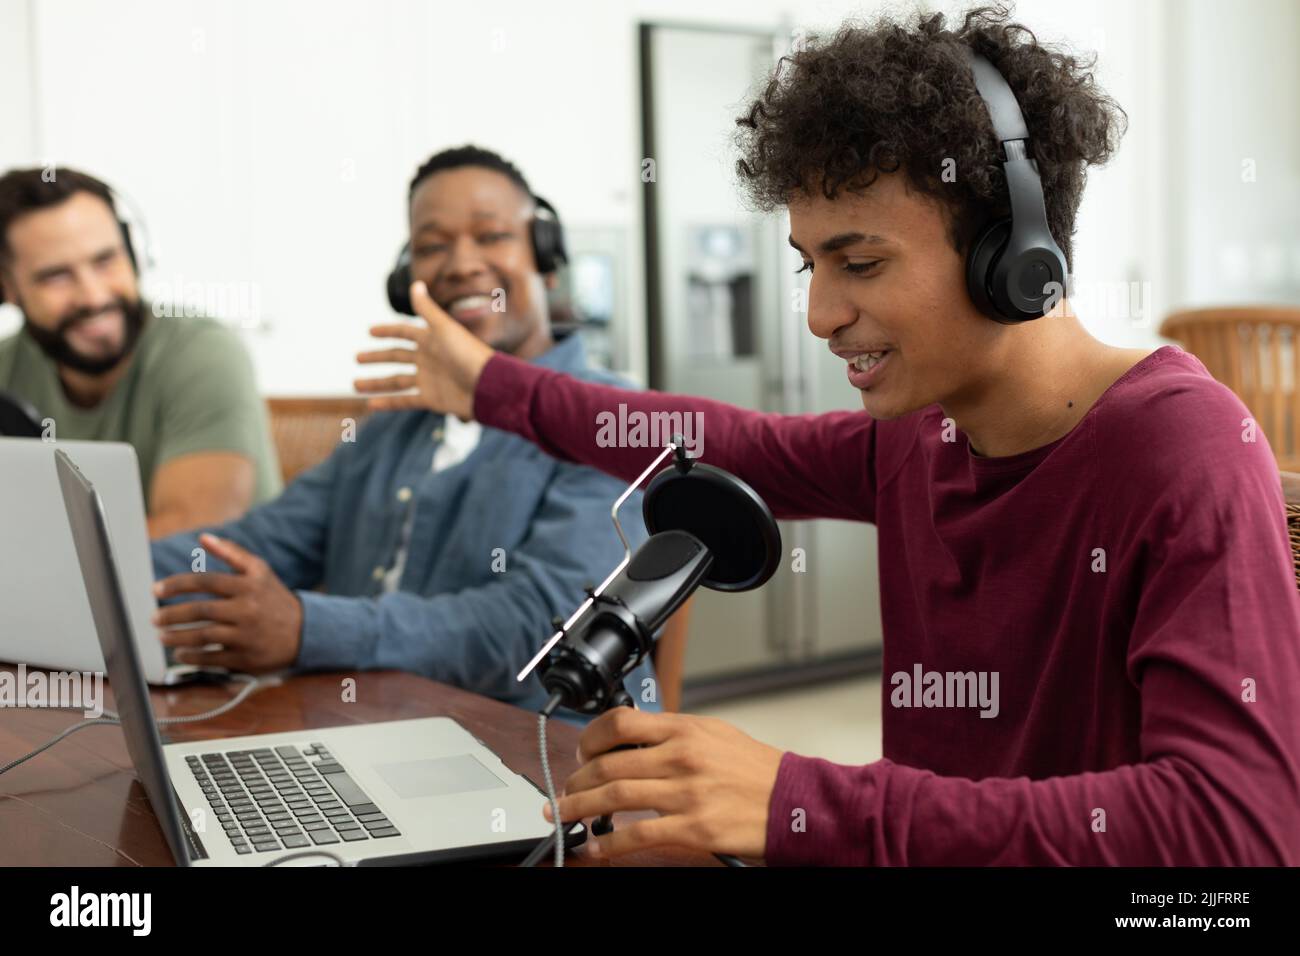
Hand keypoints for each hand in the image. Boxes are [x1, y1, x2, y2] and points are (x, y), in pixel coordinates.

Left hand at [152, 533, 302, 671]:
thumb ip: (232, 552)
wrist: (305, 631)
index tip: (156, 590)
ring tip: (161, 636)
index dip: (177, 585)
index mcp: (248, 585)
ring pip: (204, 636)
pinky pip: (213, 658)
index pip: (205, 581)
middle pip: (201, 611)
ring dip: (177, 637)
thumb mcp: (259, 571)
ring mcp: (247, 635)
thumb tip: (203, 538)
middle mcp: (248, 609)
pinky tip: (180, 653)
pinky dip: (192, 657)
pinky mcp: (247, 658)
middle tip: (154, 618)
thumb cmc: (273, 598)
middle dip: (172, 614)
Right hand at [353, 280, 494, 419]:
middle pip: (397, 357)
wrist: (487, 386)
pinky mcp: (432, 399)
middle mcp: (428, 359)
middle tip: (357, 358)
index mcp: (431, 340)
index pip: (404, 333)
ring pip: (397, 380)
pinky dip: (388, 402)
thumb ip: (427, 309)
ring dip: (376, 382)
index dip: (388, 331)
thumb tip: (416, 283)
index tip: (369, 331)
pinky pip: (405, 400)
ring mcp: (429, 380)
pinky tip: (371, 404)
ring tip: (355, 384)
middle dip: (377, 357)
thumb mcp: (445, 328)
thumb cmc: (468, 353)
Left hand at [542, 709, 784, 859]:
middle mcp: (681, 757)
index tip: (580, 751)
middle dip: (577, 779)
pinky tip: (595, 846)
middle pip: (608, 764)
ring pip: (614, 798)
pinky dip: (609, 842)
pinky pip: (637, 835)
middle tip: (565, 790)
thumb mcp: (714, 734)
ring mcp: (685, 793)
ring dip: (581, 807)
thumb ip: (673, 734)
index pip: (620, 723)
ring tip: (567, 814)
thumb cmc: (756, 770)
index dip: (590, 738)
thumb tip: (632, 741)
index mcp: (684, 729)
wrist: (794, 800)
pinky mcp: (692, 827)